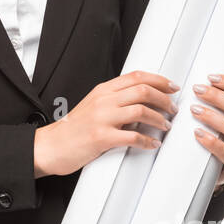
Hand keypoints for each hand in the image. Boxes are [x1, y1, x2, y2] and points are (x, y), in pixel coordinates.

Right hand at [33, 71, 179, 177]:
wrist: (50, 146)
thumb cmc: (72, 130)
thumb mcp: (93, 106)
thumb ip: (114, 100)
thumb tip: (141, 101)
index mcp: (102, 91)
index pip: (136, 76)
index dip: (159, 80)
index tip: (172, 87)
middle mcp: (103, 101)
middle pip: (143, 90)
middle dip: (164, 99)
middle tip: (172, 109)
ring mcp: (102, 118)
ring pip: (141, 110)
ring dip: (159, 119)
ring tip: (165, 126)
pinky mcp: (101, 137)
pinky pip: (133, 137)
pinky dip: (148, 141)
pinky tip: (152, 144)